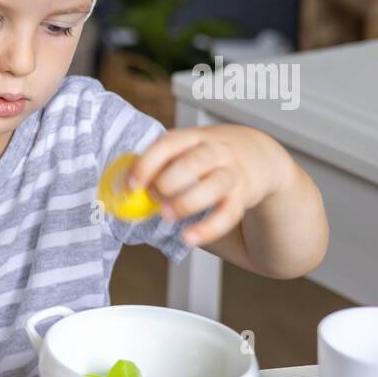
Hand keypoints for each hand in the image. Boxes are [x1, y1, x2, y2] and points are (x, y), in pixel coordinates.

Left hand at [127, 125, 289, 247]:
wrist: (256, 155)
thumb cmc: (203, 158)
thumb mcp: (183, 151)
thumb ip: (157, 167)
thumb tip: (121, 192)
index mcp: (192, 138)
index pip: (168, 145)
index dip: (147, 165)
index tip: (130, 185)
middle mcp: (215, 151)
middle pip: (194, 163)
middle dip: (168, 183)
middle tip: (153, 198)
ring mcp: (232, 173)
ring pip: (214, 185)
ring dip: (187, 203)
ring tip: (167, 215)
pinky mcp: (243, 196)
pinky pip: (228, 214)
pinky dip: (208, 228)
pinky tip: (189, 238)